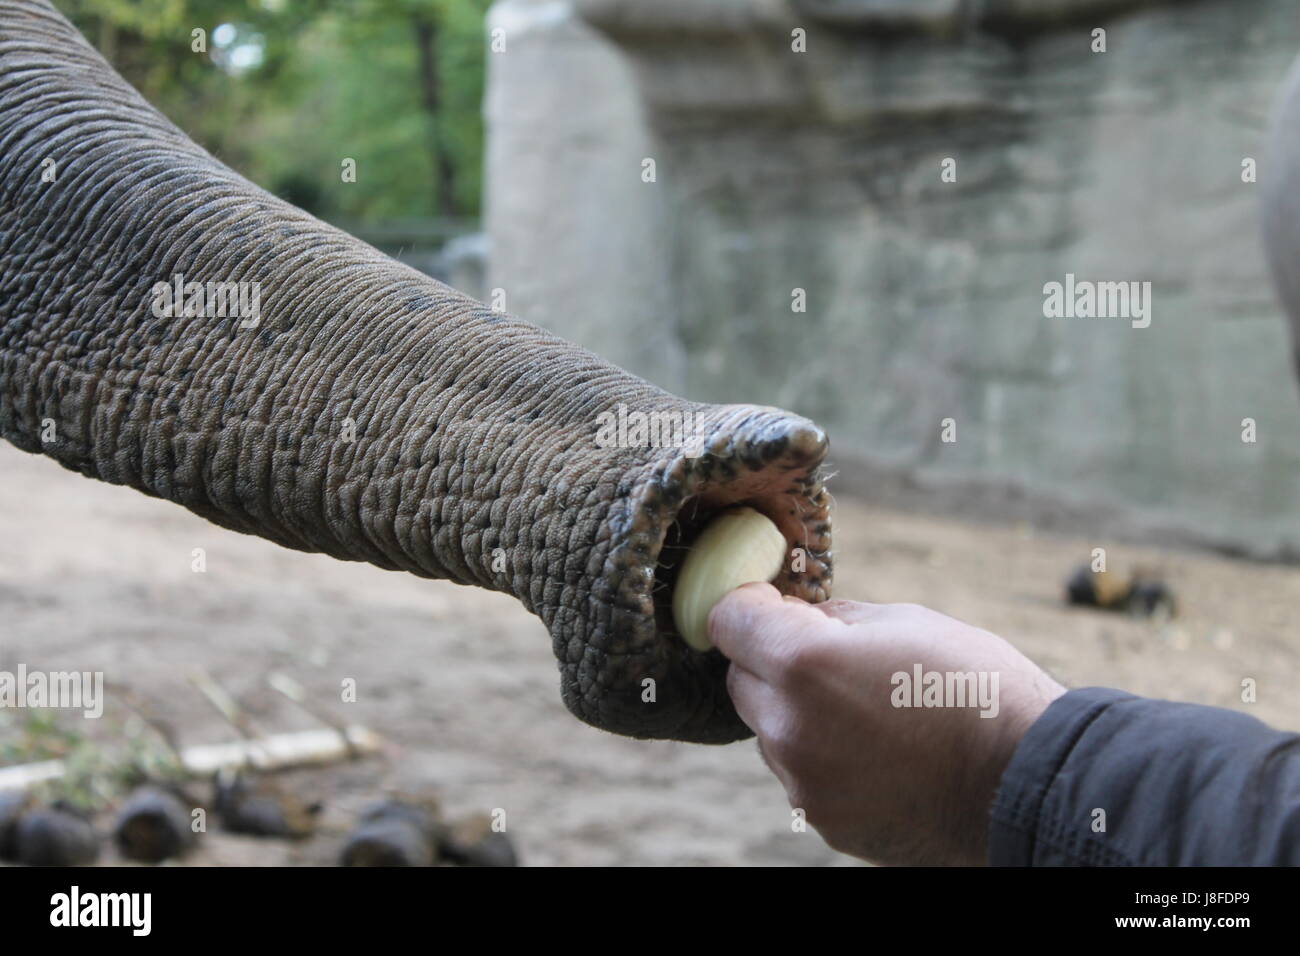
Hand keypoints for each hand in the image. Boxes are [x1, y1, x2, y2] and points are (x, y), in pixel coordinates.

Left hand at [709, 584, 1065, 864]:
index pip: (728, 619)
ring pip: (770, 731)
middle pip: (741, 680)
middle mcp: (788, 726)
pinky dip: (823, 758)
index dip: (749, 606)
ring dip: (797, 714)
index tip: (775, 606)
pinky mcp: (823, 820)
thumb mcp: (905, 620)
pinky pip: (801, 775)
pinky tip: (879, 753)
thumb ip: (834, 619)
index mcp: (803, 663)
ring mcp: (803, 781)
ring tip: (869, 712)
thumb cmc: (977, 686)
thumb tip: (798, 618)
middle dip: (771, 662)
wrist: (1030, 783)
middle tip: (831, 659)